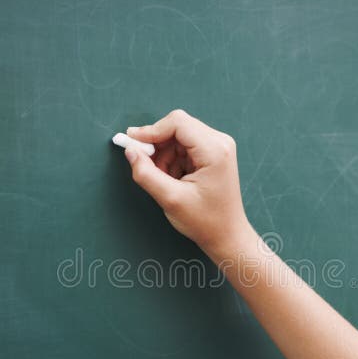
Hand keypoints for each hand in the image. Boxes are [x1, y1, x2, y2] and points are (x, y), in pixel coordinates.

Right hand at [123, 109, 251, 255]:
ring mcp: (218, 147)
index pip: (177, 123)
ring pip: (178, 137)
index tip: (132, 142)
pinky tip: (173, 179)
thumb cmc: (205, 221)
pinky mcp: (213, 154)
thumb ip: (146, 174)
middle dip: (157, 144)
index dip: (151, 130)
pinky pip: (184, 147)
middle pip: (178, 126)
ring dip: (164, 155)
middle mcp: (219, 142)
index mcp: (214, 150)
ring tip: (163, 180)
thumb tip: (130, 151)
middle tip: (144, 164)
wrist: (227, 235)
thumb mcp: (170, 199)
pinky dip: (172, 160)